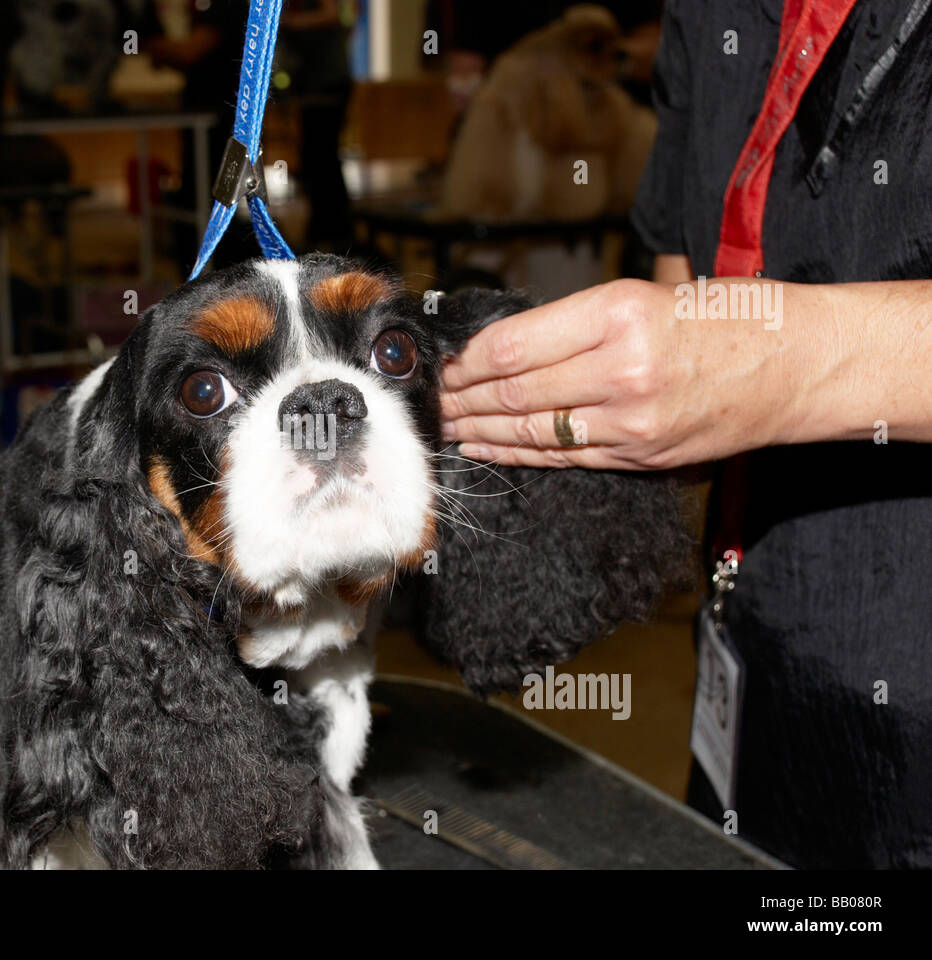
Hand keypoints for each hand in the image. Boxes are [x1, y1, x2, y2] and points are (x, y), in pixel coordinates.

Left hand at [438, 278, 815, 469]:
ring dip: (478, 430)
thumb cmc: (730, 318)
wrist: (800, 365)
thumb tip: (503, 345)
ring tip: (444, 426)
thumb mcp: (649, 292)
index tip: (442, 363)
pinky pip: (562, 456)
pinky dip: (517, 454)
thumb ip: (575, 321)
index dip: (466, 360)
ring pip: (530, 431)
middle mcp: (621, 369)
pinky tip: (487, 448)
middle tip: (428, 399)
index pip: (512, 345)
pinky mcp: (640, 456)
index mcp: (619, 314)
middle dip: (460, 398)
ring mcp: (630, 421)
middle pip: (513, 392)